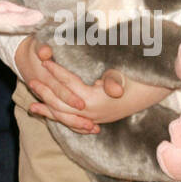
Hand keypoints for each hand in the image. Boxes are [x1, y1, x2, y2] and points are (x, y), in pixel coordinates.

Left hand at [17, 39, 167, 130]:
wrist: (149, 94)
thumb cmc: (135, 80)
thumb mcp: (124, 77)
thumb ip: (114, 81)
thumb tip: (112, 87)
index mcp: (95, 101)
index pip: (70, 85)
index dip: (57, 71)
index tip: (44, 60)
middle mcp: (90, 114)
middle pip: (61, 103)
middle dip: (46, 91)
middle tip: (31, 79)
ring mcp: (91, 119)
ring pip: (63, 116)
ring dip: (47, 109)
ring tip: (31, 104)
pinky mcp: (93, 121)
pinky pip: (70, 121)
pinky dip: (57, 117)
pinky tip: (48, 114)